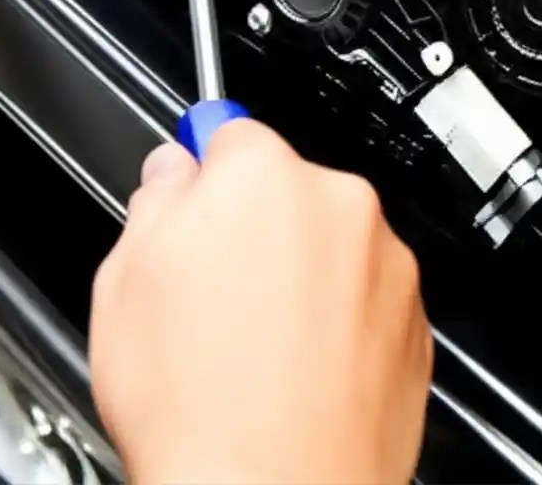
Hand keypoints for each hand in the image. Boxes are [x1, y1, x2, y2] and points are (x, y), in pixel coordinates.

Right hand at [88, 119, 432, 483]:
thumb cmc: (201, 407)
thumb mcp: (124, 283)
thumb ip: (155, 203)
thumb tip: (172, 174)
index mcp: (265, 178)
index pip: (232, 134)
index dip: (205, 172)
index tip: (196, 188)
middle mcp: (342, 207)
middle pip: (289, 191)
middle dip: (255, 228)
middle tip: (214, 294)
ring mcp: (389, 266)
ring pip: (333, 246)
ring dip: (303, 275)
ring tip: (255, 348)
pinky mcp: (417, 320)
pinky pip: (368, 297)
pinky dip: (340, 319)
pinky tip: (297, 368)